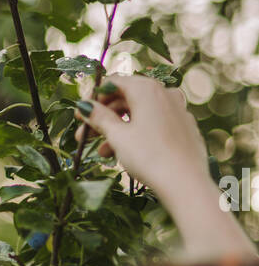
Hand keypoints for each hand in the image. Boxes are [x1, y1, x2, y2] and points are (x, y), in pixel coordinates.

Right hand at [76, 75, 208, 202]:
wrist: (186, 182)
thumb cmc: (149, 156)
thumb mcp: (118, 136)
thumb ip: (99, 118)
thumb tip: (84, 105)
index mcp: (147, 89)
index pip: (113, 83)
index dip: (93, 98)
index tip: (80, 115)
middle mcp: (164, 93)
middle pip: (126, 98)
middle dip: (103, 117)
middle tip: (84, 136)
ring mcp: (177, 110)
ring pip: (140, 113)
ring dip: (118, 129)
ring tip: (103, 153)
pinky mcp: (184, 127)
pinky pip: (155, 124)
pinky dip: (138, 133)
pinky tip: (128, 153)